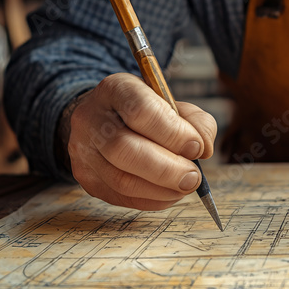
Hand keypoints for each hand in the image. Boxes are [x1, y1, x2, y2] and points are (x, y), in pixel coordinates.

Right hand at [63, 73, 216, 209]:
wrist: (103, 120)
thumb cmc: (144, 111)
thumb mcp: (172, 102)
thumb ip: (195, 121)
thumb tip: (204, 150)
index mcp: (115, 89)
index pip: (141, 111)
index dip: (174, 133)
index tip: (197, 147)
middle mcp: (91, 119)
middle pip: (124, 150)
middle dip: (167, 169)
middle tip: (194, 177)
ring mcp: (84, 151)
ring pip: (122, 180)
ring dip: (162, 189)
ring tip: (185, 185)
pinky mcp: (87, 178)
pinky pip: (122, 198)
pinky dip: (153, 199)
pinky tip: (169, 192)